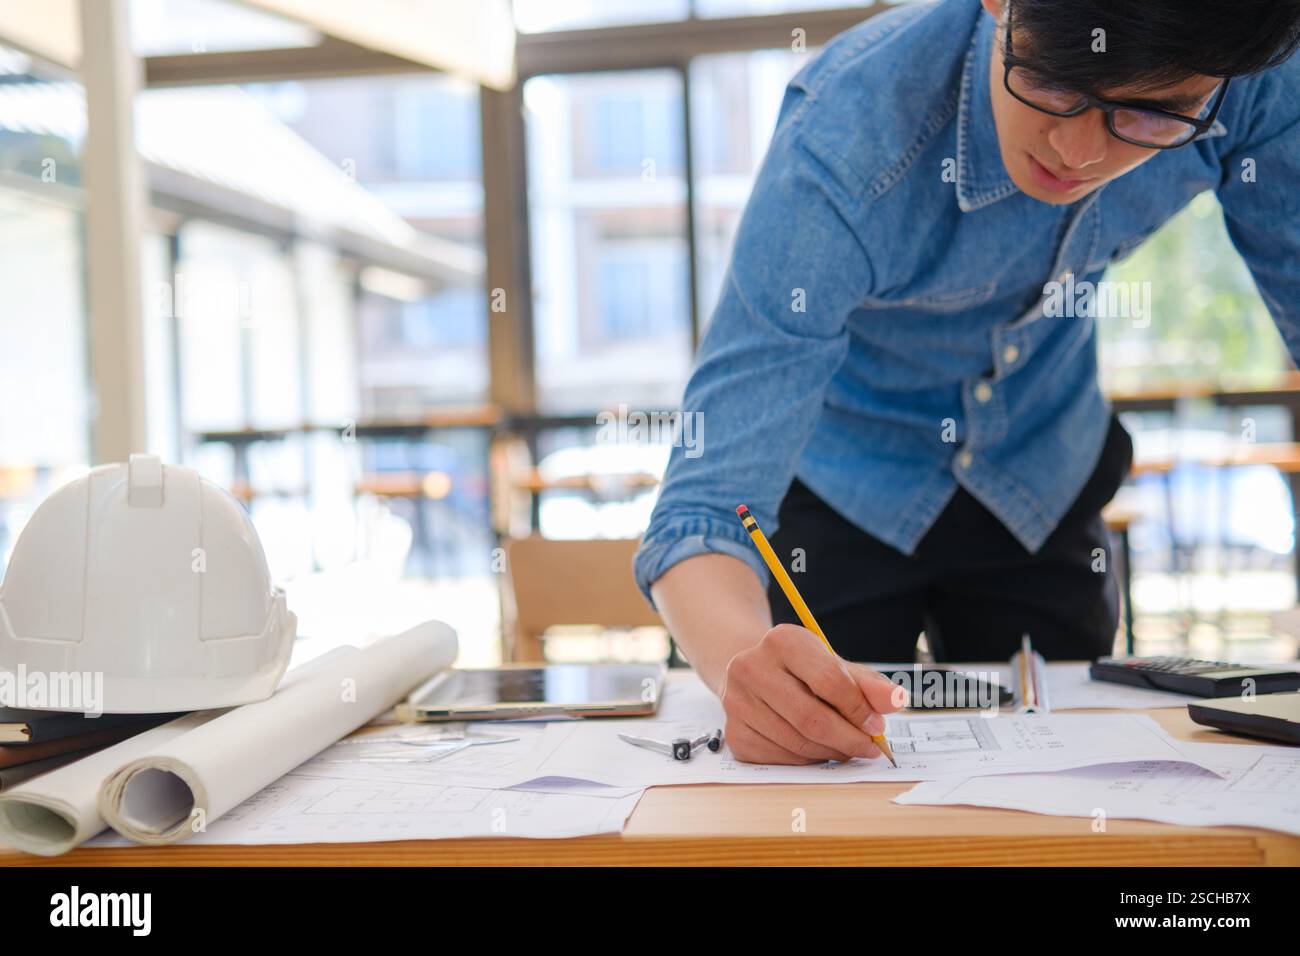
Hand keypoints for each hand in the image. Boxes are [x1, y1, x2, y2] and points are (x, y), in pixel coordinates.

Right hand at [718, 623, 908, 763]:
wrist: (753, 672)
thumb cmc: (802, 671)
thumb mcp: (836, 666)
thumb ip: (868, 684)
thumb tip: (896, 701)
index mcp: (782, 640)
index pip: (829, 681)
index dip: (859, 709)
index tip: (877, 726)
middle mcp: (751, 667)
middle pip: (811, 718)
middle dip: (849, 740)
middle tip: (869, 748)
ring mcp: (737, 702)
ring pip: (797, 744)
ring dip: (830, 753)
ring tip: (845, 748)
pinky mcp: (733, 732)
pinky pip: (780, 759)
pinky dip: (806, 761)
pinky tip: (815, 748)